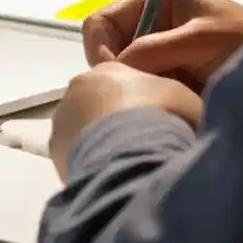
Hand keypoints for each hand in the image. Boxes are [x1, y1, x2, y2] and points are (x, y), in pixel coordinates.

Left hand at [49, 61, 201, 182]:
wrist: (131, 150)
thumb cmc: (162, 115)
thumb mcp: (187, 99)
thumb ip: (179, 100)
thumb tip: (183, 115)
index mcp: (110, 68)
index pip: (124, 82)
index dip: (144, 103)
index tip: (159, 122)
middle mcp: (79, 88)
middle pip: (102, 104)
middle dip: (120, 121)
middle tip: (144, 143)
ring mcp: (63, 120)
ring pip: (87, 130)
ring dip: (105, 143)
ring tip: (129, 162)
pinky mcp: (56, 150)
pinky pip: (80, 156)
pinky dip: (94, 163)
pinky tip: (113, 173)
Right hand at [81, 0, 242, 88]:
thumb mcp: (199, 40)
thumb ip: (154, 49)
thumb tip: (116, 70)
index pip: (106, 20)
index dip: (100, 46)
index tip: (112, 74)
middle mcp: (157, 24)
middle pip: (111, 48)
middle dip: (120, 70)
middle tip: (136, 92)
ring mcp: (165, 53)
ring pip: (128, 73)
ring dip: (138, 87)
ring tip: (160, 98)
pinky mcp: (174, 79)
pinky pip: (147, 89)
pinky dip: (152, 98)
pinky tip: (169, 105)